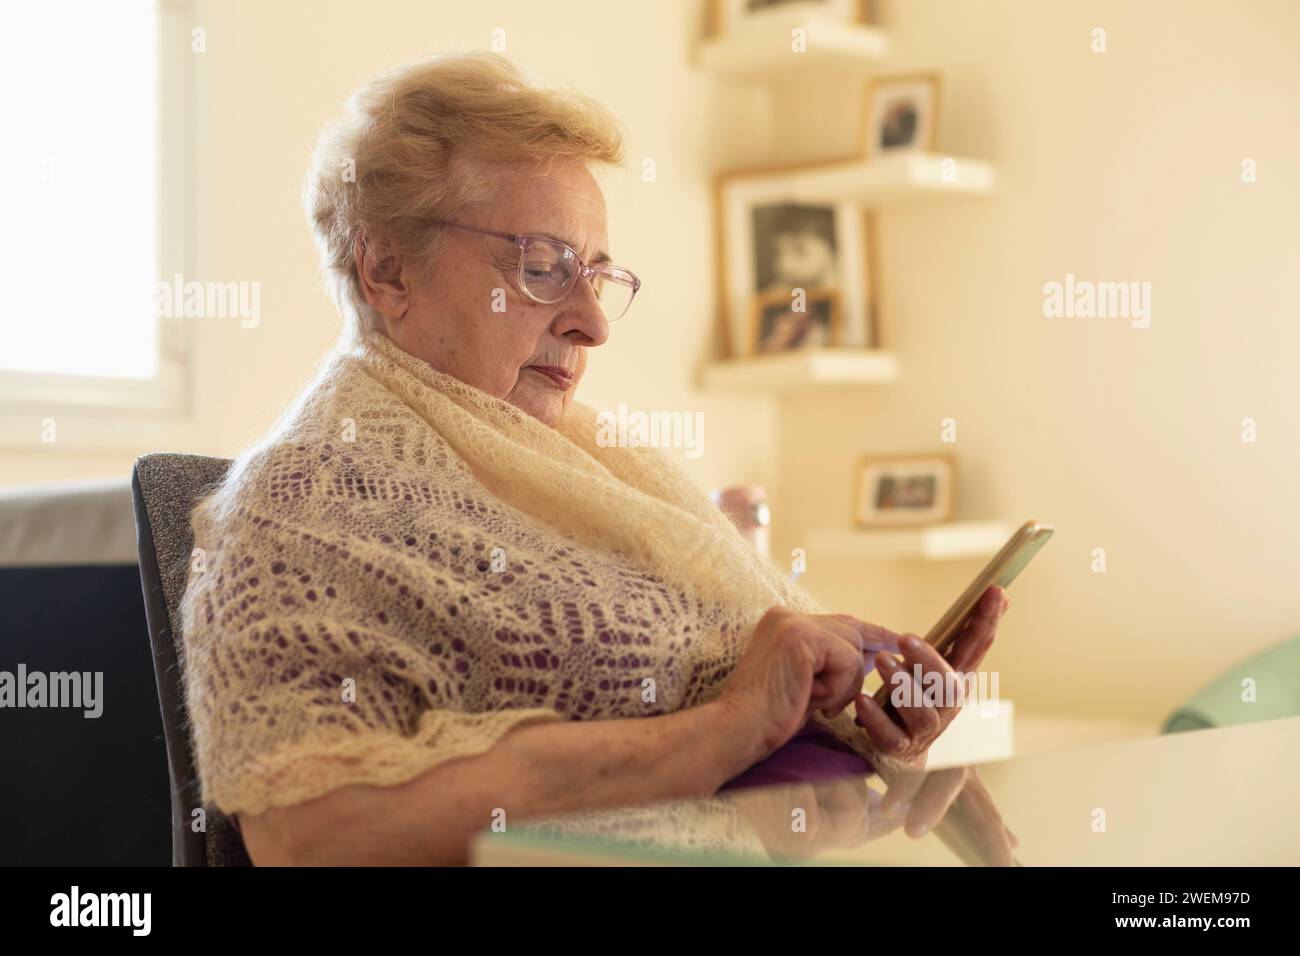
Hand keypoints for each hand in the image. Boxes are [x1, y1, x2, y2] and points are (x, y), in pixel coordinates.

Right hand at [717, 607, 901, 767]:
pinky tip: (810, 700)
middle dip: (859, 665)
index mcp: (782, 621)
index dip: (870, 634)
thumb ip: (832, 661)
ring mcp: (793, 622)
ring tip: (812, 702)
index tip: (895, 641)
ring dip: (842, 686)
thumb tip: (874, 653)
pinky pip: (847, 661)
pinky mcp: (801, 637)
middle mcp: (786, 614)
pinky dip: (836, 689)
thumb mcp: (808, 682)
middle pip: (851, 631)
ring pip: (853, 649)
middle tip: (853, 689)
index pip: (839, 622)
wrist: (738, 729)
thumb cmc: (770, 716)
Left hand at [854, 585, 1008, 767]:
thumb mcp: (937, 663)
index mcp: (958, 677)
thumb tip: (1000, 594)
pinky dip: (876, 717)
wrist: (906, 756)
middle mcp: (948, 704)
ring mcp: (925, 729)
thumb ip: (958, 634)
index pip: (978, 646)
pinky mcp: (900, 747)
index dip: (987, 619)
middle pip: (949, 685)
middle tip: (906, 638)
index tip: (994, 590)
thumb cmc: (919, 696)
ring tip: (881, 661)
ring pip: (922, 711)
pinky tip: (862, 700)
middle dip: (930, 660)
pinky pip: (890, 735)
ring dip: (901, 684)